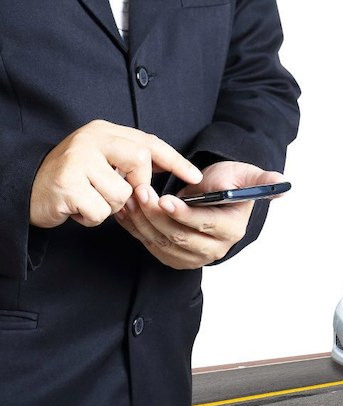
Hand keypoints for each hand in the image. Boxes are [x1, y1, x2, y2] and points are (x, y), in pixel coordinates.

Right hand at [30, 119, 202, 227]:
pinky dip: (92, 218)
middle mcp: (91, 139)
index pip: (150, 142)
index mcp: (104, 131)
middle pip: (139, 162)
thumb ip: (132, 160)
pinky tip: (77, 209)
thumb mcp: (103, 161)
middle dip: (137, 186)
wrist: (26, 190)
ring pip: (122, 194)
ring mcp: (77, 160)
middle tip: (120, 193)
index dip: (176, 161)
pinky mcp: (66, 184)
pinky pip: (100, 211)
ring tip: (90, 199)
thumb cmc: (72, 178)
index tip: (196, 177)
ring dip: (110, 207)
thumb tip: (169, 167)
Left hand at [114, 161, 284, 269]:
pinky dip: (136, 229)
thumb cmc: (229, 181)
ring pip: (161, 242)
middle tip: (140, 192)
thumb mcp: (245, 176)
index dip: (185, 214)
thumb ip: (261, 180)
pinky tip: (127, 211)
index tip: (165, 200)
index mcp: (232, 229)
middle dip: (156, 215)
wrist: (213, 194)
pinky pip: (151, 246)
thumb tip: (282, 182)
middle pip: (180, 237)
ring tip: (130, 198)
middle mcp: (216, 248)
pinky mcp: (176, 259)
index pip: (206, 225)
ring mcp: (194, 257)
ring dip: (142, 221)